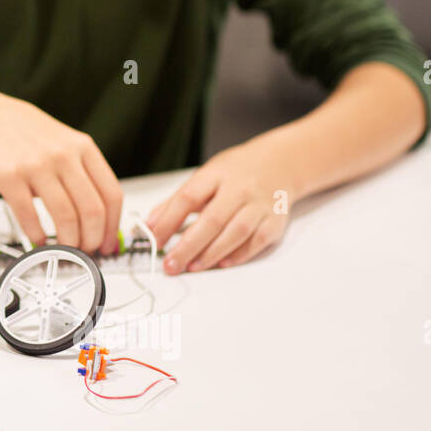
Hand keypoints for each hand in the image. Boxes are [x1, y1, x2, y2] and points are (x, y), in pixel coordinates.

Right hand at [0, 89, 122, 253]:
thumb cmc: (22, 131)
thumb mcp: (63, 141)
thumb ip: (81, 171)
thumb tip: (97, 214)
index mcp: (82, 147)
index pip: (111, 194)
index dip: (113, 226)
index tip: (108, 242)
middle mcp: (63, 156)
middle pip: (92, 210)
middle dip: (92, 240)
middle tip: (86, 251)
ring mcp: (36, 166)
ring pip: (66, 217)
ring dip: (68, 244)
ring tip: (64, 251)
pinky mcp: (10, 177)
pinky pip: (30, 216)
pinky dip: (37, 236)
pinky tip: (38, 239)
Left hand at [146, 140, 294, 273]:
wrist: (280, 163)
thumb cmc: (236, 172)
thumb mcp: (205, 176)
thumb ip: (177, 201)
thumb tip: (150, 224)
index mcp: (216, 175)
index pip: (187, 198)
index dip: (168, 221)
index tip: (154, 240)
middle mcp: (239, 189)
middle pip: (211, 220)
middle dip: (188, 246)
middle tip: (170, 264)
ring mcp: (260, 205)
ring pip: (235, 232)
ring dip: (211, 253)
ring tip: (191, 267)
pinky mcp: (276, 221)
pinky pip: (258, 241)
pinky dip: (239, 254)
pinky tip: (222, 263)